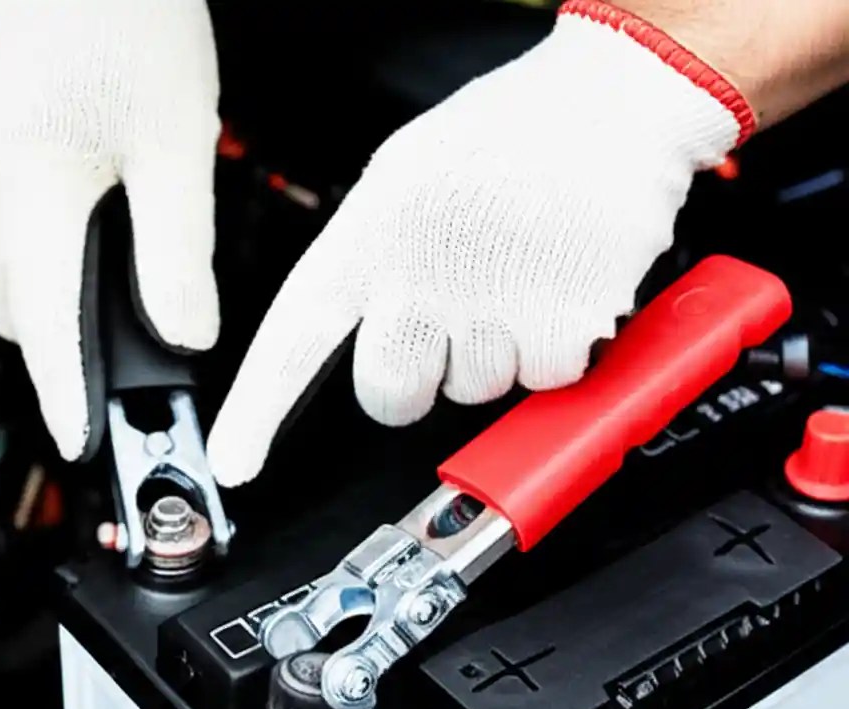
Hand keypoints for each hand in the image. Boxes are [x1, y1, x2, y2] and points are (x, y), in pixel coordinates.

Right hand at [0, 0, 221, 459]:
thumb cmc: (129, 19)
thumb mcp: (176, 144)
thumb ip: (178, 251)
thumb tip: (187, 332)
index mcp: (27, 188)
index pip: (46, 326)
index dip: (65, 395)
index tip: (80, 443)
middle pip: (11, 305)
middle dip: (62, 337)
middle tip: (123, 342)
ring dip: (47, 286)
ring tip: (111, 266)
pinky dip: (35, 237)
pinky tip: (82, 207)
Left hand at [207, 5, 750, 487]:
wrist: (615, 102)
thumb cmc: (509, 135)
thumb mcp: (406, 176)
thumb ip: (372, 253)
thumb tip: (359, 323)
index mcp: (371, 233)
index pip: (295, 337)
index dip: (258, 408)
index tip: (237, 462)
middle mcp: (421, 274)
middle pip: (392, 396)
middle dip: (415, 381)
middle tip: (447, 326)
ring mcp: (492, 305)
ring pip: (475, 391)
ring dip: (495, 355)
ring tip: (518, 276)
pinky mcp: (562, 326)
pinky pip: (545, 381)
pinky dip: (556, 350)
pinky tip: (557, 287)